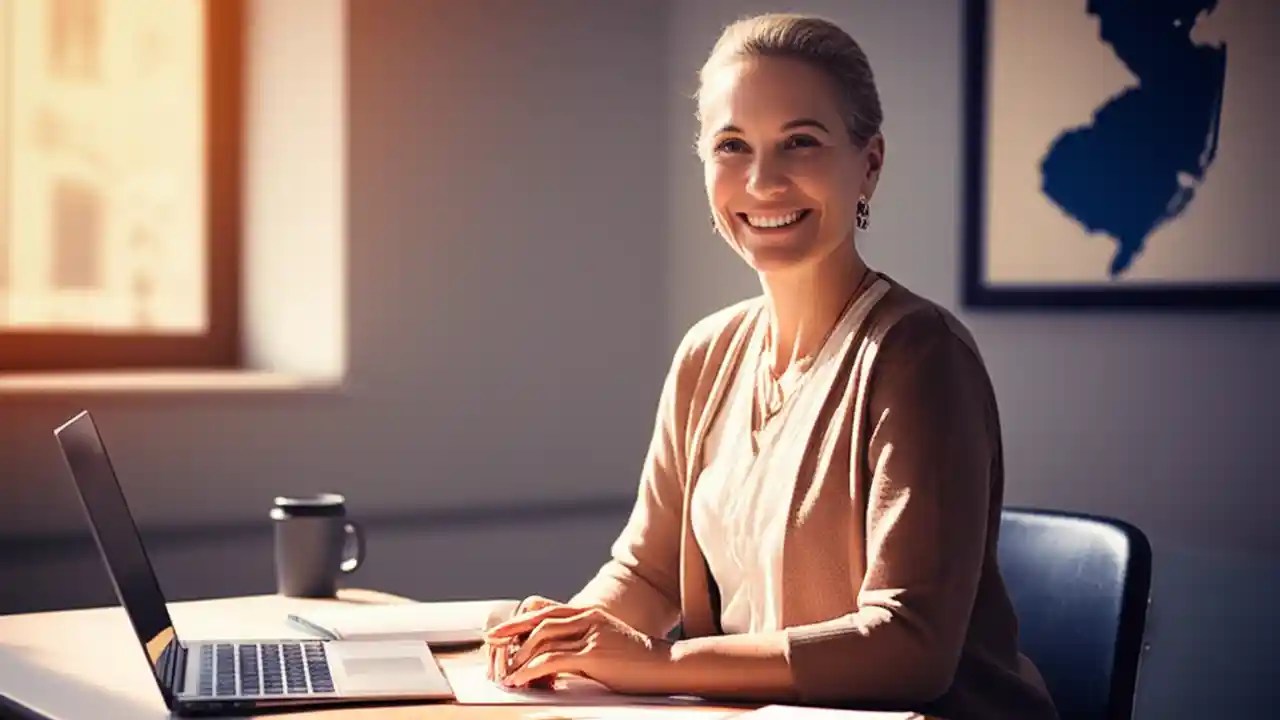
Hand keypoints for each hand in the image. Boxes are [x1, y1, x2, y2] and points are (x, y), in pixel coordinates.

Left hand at [486, 604, 673, 693]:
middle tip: (492, 644)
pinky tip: (521, 679)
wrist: (665, 665)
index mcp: (588, 613)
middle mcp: (586, 618)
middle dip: (511, 633)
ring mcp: (590, 634)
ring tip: (507, 670)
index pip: (545, 611)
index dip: (519, 620)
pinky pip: (552, 660)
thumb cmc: (636, 660)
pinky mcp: (593, 654)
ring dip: (519, 656)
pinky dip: (531, 670)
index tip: (500, 631)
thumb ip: (579, 646)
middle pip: (538, 620)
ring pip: (542, 639)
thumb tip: (552, 660)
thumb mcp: (604, 644)